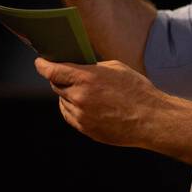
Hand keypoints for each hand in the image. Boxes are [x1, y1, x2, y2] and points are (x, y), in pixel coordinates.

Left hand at [34, 57, 167, 148]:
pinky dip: (73, 109)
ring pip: (63, 102)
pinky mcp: (86, 129)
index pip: (53, 71)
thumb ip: (93, 67)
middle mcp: (80, 98)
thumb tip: (79, 67)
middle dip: (59, 79)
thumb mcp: (116, 68)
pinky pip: (70, 116)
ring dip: (67, 95)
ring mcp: (82, 116)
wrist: (151, 119)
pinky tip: (85, 105)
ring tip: (84, 92)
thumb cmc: (138, 91)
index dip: (43, 65)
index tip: (40, 62)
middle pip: (56, 86)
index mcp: (87, 78)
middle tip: (66, 75)